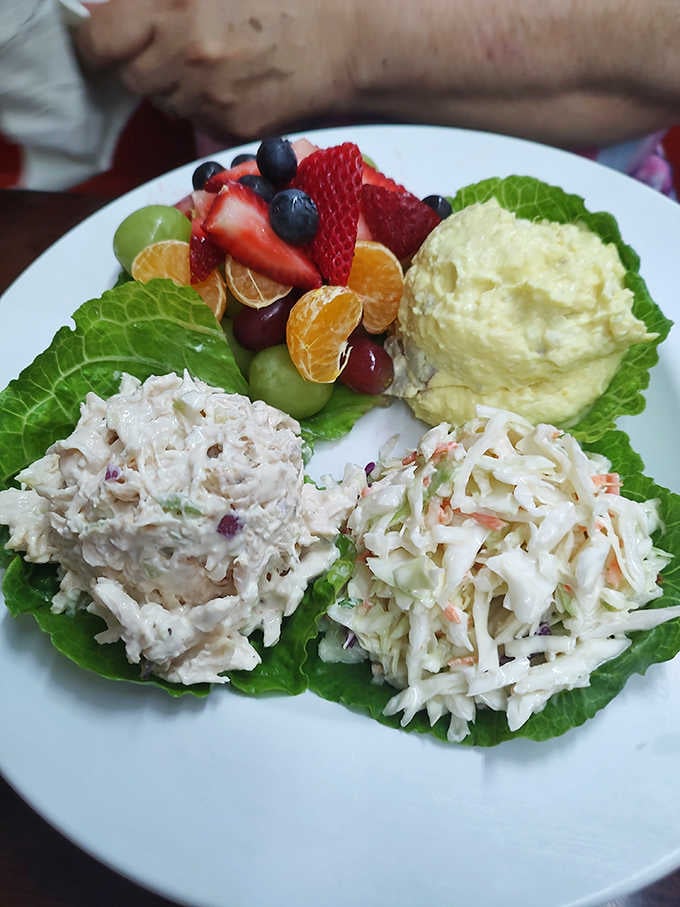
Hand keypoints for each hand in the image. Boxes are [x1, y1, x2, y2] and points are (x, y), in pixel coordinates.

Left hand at [75, 0, 359, 138]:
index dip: (98, 41)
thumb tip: (113, 8)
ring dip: (174, 84)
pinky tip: (234, 81)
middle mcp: (188, 61)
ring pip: (164, 103)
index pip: (101, 42)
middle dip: (142, 60)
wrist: (345, 40)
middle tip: (170, 42)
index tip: (106, 39)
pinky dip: (205, 105)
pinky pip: (198, 121)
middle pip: (131, 77)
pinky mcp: (232, 127)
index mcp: (177, 12)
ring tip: (210, 59)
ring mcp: (210, 101)